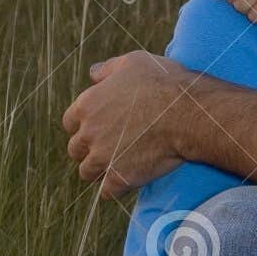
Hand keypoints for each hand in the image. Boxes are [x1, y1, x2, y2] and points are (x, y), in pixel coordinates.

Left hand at [61, 51, 190, 198]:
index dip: (84, 125)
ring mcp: (102, 158)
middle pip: (75, 149)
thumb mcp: (132, 62)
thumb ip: (108, 69)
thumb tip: (93, 73)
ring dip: (99, 170)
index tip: (98, 127)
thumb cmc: (162, 82)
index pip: (69, 122)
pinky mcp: (119, 178)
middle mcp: (89, 133)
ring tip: (116, 165)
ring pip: (87, 172)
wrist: (186, 112)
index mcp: (86, 105)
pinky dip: (114, 188)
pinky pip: (106, 192)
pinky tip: (126, 180)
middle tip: (109, 147)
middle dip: (89, 149)